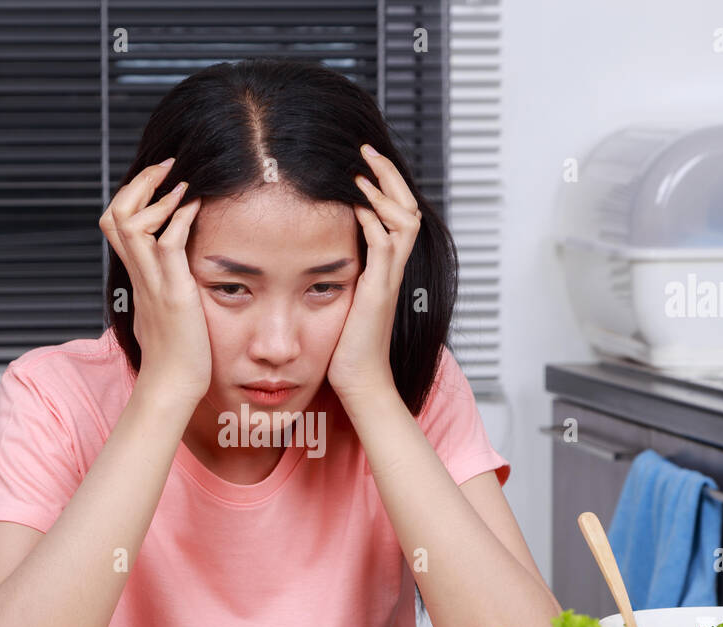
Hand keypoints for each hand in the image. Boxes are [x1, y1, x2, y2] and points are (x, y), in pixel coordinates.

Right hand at [99, 158, 210, 406]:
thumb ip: (162, 289)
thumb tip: (173, 277)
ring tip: (181, 183)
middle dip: (138, 184)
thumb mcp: (162, 313)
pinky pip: (168, 247)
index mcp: (137, 277)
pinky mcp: (173, 294)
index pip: (116, 225)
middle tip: (165, 168)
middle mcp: (139, 275)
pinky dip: (180, 220)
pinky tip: (197, 207)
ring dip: (156, 197)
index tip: (158, 182)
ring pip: (131, 224)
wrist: (172, 385)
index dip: (132, 196)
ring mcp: (154, 283)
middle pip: (114, 215)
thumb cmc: (174, 355)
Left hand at [327, 144, 422, 404]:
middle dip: (389, 175)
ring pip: (403, 220)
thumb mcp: (342, 298)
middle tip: (367, 149)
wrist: (359, 381)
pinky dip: (374, 222)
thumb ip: (337, 271)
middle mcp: (392, 268)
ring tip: (361, 170)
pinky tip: (358, 205)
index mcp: (385, 267)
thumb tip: (315, 250)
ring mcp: (389, 278)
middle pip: (408, 206)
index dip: (384, 184)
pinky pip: (385, 247)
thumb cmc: (345, 347)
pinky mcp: (379, 291)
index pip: (395, 212)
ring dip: (382, 192)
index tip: (362, 161)